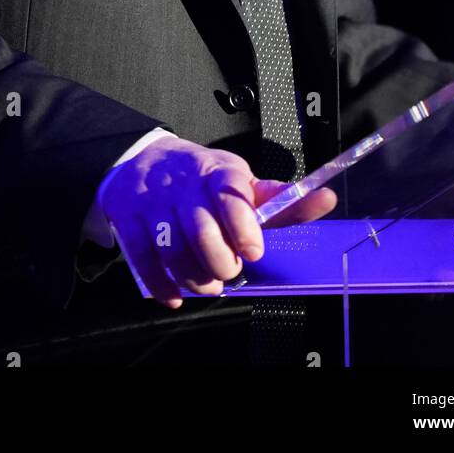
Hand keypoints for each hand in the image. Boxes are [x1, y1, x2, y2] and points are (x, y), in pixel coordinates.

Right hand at [98, 136, 336, 307]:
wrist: (142, 158)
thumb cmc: (202, 178)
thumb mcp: (239, 180)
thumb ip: (278, 198)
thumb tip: (325, 198)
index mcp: (217, 173)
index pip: (230, 195)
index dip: (242, 225)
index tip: (253, 250)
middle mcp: (184, 186)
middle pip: (200, 230)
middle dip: (220, 262)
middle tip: (229, 268)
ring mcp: (153, 203)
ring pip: (173, 251)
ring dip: (195, 278)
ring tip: (207, 283)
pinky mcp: (128, 220)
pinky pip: (143, 259)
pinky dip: (162, 285)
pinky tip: (175, 293)